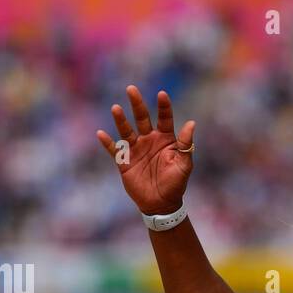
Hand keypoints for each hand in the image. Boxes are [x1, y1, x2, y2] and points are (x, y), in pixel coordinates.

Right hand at [96, 86, 195, 215]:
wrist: (161, 204)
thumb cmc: (176, 184)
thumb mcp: (184, 165)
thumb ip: (186, 145)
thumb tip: (191, 123)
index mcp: (165, 139)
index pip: (164, 118)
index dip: (164, 107)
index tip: (162, 94)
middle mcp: (149, 140)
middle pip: (142, 118)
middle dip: (137, 104)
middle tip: (131, 89)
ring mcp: (136, 149)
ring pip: (126, 130)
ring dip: (121, 120)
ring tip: (116, 108)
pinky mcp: (125, 161)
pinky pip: (114, 150)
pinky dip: (108, 143)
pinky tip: (101, 134)